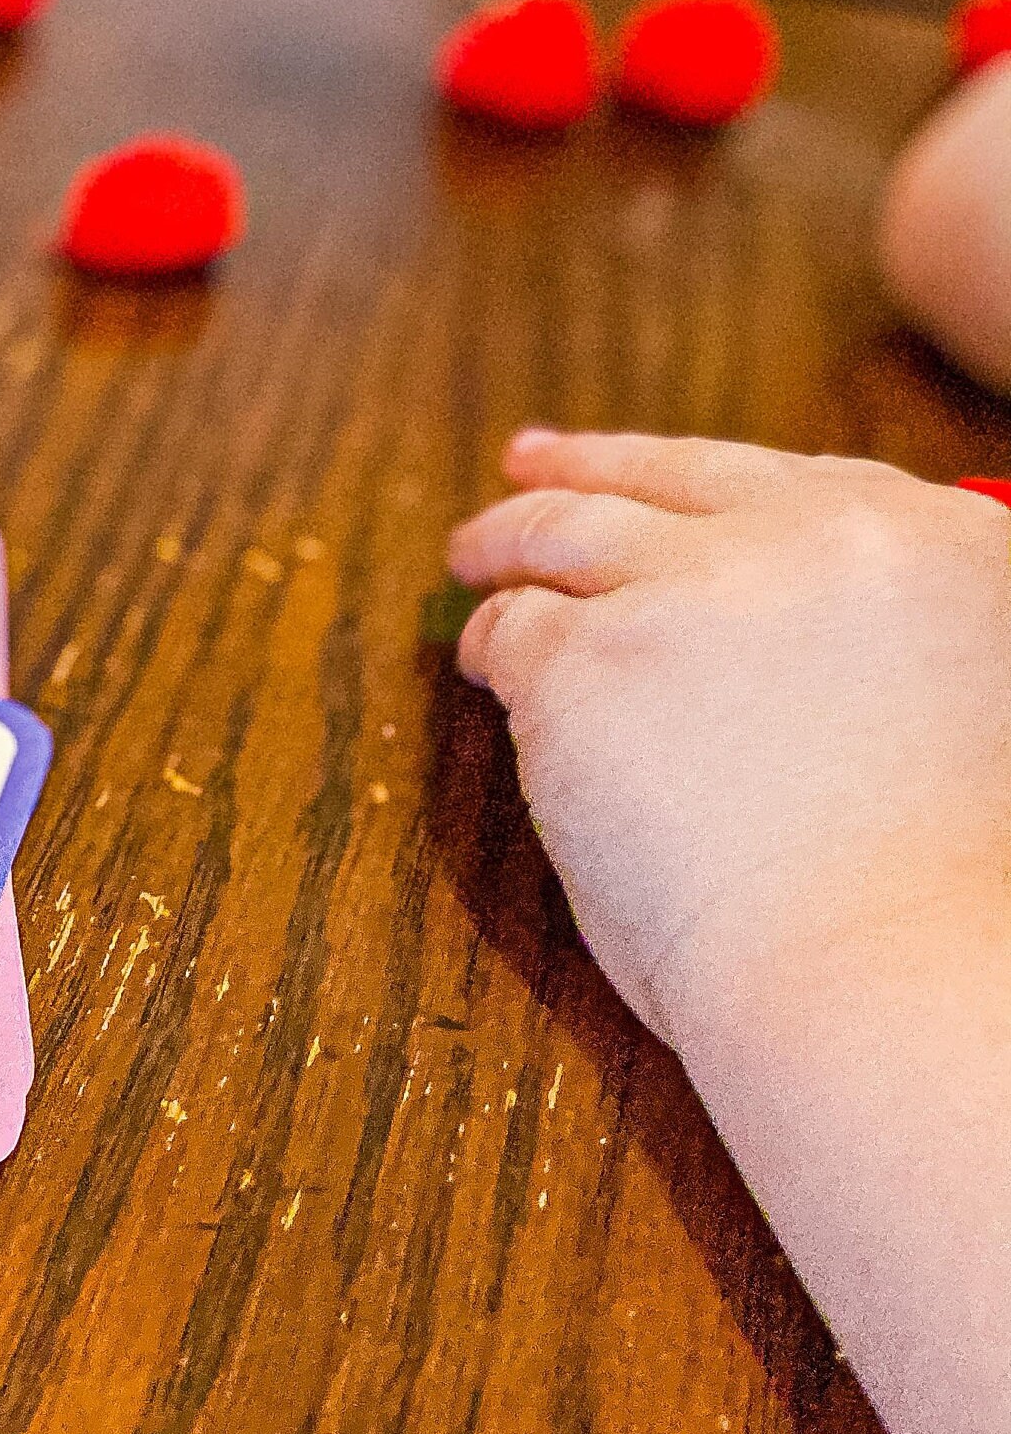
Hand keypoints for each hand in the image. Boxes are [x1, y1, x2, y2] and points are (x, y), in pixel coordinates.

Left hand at [446, 429, 1010, 1047]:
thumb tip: (828, 646)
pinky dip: (492, 643)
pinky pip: (515, 629)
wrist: (890, 969)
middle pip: (671, 479)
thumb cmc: (943, 898)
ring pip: (567, 532)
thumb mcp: (983, 717)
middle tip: (530, 464)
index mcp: (942, 546)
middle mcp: (815, 538)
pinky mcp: (586, 661)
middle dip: (590, 468)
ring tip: (473, 554)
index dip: (712, 481)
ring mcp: (690, 591)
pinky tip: (482, 664)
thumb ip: (898, 645)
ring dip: (509, 537)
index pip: (802, 483)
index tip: (663, 475)